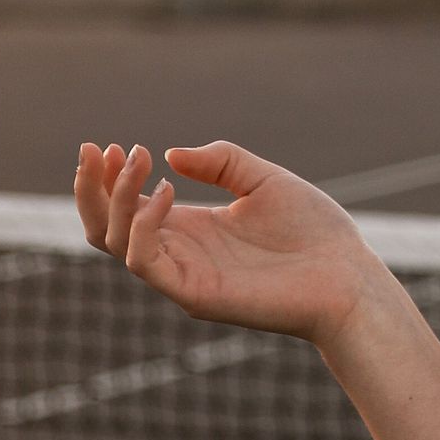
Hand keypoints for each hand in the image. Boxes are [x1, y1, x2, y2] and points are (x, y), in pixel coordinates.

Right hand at [75, 137, 384, 351]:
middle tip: (95, 149)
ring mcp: (182, 275)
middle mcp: (179, 252)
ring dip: (114, 198)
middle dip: (91, 189)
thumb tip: (170, 153)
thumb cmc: (314, 232)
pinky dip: (143, 224)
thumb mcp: (264, 180)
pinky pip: (145, 262)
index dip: (109, 178)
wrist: (348, 277)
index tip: (108, 145)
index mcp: (190, 228)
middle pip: (105, 228)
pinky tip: (167, 190)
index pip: (126, 208)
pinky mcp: (194, 294)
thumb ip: (221, 162)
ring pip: (115, 242)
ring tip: (135, 158)